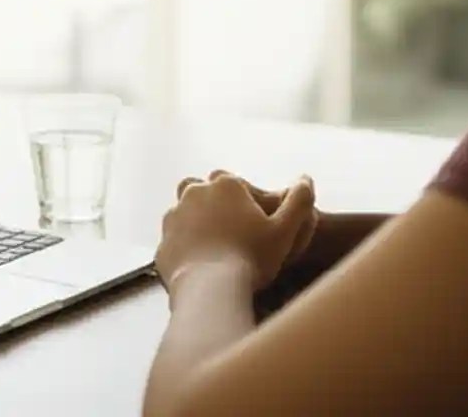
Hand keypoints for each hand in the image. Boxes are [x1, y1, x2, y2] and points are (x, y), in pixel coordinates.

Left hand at [156, 171, 315, 293]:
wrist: (210, 288)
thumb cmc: (252, 257)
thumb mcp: (286, 230)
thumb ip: (299, 201)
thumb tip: (305, 179)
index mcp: (224, 185)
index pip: (232, 182)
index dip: (243, 199)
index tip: (252, 220)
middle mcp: (193, 193)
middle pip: (202, 190)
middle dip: (213, 204)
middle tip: (231, 230)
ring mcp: (173, 217)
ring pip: (184, 213)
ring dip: (196, 225)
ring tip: (216, 249)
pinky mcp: (162, 242)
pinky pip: (174, 242)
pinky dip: (185, 249)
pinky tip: (201, 266)